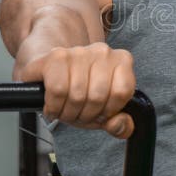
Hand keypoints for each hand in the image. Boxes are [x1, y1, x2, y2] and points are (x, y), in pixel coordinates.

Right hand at [17, 43, 135, 137]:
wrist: (54, 71)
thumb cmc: (82, 91)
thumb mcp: (104, 111)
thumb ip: (120, 124)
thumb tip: (118, 124)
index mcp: (122, 61)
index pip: (122, 92)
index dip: (108, 111)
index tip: (99, 114)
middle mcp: (102, 52)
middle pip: (97, 96)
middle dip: (85, 116)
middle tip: (77, 115)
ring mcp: (79, 52)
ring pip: (77, 95)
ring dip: (68, 114)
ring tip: (65, 111)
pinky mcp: (56, 56)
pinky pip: (58, 90)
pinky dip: (54, 106)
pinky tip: (53, 106)